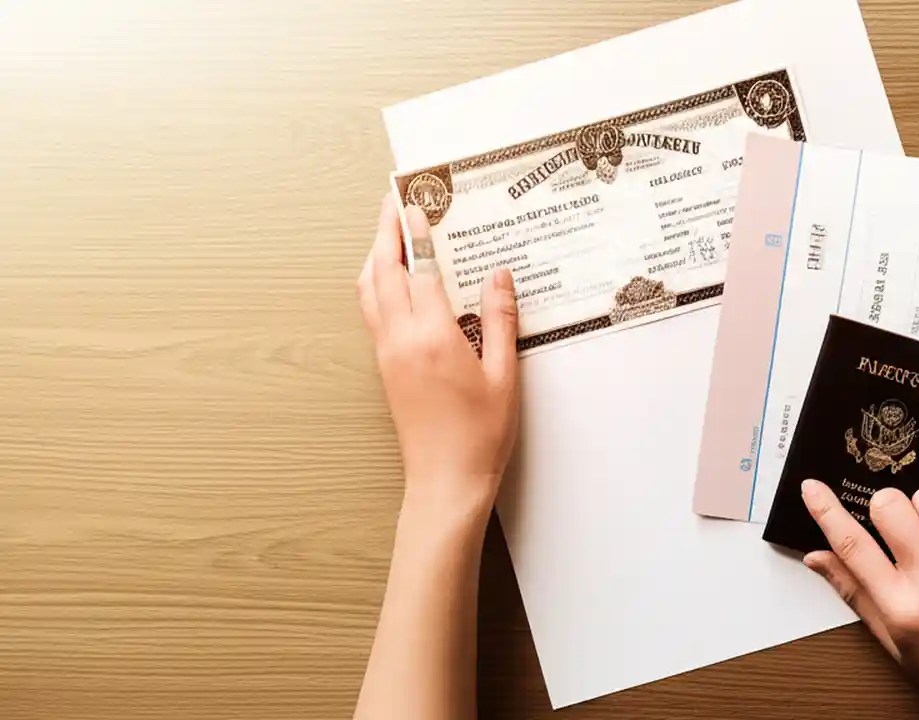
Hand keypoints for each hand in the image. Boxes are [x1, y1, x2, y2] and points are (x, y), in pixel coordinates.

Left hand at [357, 194, 519, 512]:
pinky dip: (375, 284)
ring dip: (375, 257)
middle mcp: (401, 341)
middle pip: (383, 272)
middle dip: (385, 233)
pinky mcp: (384, 368)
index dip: (417, 235)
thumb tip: (498, 276)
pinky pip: (371, 313)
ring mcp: (387, 354)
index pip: (419, 271)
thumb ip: (501, 320)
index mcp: (434, 338)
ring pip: (369, 291)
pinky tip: (389, 279)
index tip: (417, 204)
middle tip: (392, 203)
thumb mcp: (505, 375)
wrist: (446, 481)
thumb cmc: (480, 435)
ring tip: (387, 233)